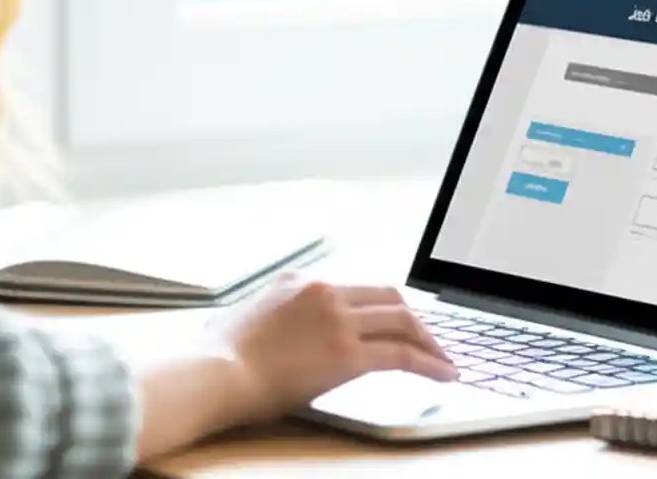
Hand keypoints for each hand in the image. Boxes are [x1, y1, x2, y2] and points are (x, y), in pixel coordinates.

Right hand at [208, 275, 457, 423]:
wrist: (211, 374)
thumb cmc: (216, 357)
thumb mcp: (248, 317)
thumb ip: (276, 316)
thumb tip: (280, 332)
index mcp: (301, 281)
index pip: (358, 289)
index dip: (386, 308)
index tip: (399, 324)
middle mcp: (324, 292)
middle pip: (389, 297)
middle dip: (416, 320)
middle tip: (430, 342)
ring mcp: (336, 320)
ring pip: (403, 321)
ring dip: (429, 342)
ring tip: (444, 362)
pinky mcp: (345, 352)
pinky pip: (401, 355)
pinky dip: (429, 364)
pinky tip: (442, 375)